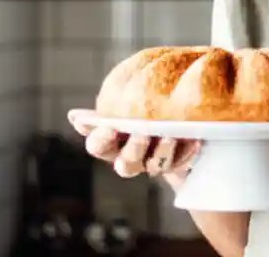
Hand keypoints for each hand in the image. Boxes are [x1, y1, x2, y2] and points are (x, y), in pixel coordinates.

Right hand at [69, 111, 198, 179]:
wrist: (175, 118)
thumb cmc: (140, 105)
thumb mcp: (123, 102)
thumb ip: (106, 107)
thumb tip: (74, 117)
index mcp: (110, 142)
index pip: (97, 146)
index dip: (101, 138)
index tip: (111, 126)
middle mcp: (129, 158)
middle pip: (125, 165)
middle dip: (134, 150)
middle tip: (142, 132)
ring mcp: (153, 164)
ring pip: (154, 166)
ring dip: (162, 152)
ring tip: (170, 134)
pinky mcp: (176, 165)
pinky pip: (181, 164)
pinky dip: (187, 151)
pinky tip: (195, 139)